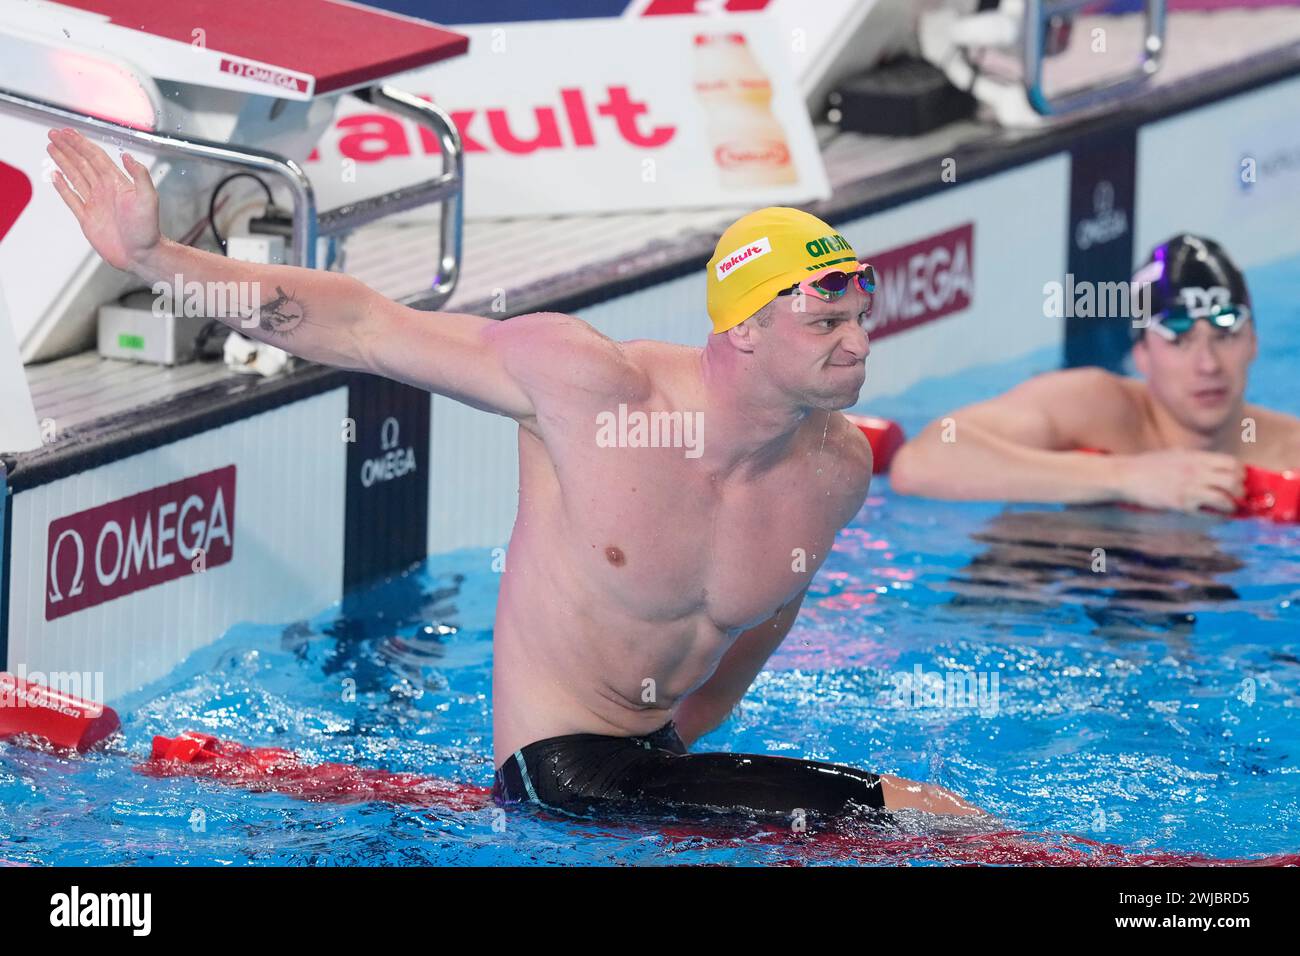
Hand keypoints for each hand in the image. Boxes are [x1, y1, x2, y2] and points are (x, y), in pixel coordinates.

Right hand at [46, 127, 161, 273]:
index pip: (95, 157)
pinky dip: (62, 186)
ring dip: (63, 161)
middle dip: (67, 147)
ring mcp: (95, 203)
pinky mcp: (87, 218)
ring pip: (75, 176)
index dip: (81, 143)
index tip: (67, 132)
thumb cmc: (147, 229)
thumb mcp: (148, 198)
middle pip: (82, 163)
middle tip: (53, 133)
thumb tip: (127, 156)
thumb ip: (139, 175)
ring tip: (51, 147)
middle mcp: (104, 190)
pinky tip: (55, 175)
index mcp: (117, 183)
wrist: (141, 255)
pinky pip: (71, 198)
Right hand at [1117, 449, 1245, 513]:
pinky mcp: (1181, 504)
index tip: (1238, 478)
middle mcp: (1195, 471)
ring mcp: (1189, 488)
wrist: (1126, 476)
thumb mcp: (1173, 454)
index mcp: (1195, 457)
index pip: (1231, 462)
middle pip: (1233, 480)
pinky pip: (1208, 511)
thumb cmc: (1147, 465)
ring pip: (1225, 497)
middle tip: (1238, 494)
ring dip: (1232, 504)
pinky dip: (1217, 515)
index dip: (1239, 471)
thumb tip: (1208, 462)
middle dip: (1240, 489)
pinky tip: (1216, 515)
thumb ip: (1192, 457)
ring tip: (1229, 506)